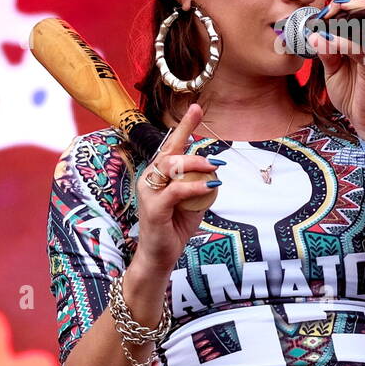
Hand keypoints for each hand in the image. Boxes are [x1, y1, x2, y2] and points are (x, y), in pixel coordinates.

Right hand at [133, 103, 221, 268]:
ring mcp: (148, 193)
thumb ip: (200, 184)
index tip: (196, 108)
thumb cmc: (174, 227)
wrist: (160, 257)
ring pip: (170, 166)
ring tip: (214, 170)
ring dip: (195, 165)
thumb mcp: (193, 202)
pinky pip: (175, 191)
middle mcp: (150, 179)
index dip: (184, 126)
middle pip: (170, 152)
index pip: (171, 146)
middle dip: (193, 150)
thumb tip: (215, 169)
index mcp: (158, 175)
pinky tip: (210, 187)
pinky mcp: (153, 208)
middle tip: (216, 160)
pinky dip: (194, 187)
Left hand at [308, 0, 364, 141]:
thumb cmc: (352, 94)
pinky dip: (345, 43)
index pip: (356, 14)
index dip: (340, 6)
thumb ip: (326, 53)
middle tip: (327, 10)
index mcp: (359, 42)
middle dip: (347, 3)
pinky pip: (362, 50)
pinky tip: (332, 42)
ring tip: (329, 17)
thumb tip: (314, 35)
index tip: (321, 13)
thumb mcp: (332, 71)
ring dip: (347, 16)